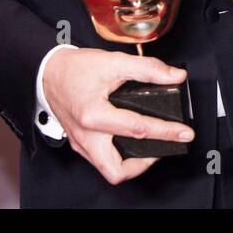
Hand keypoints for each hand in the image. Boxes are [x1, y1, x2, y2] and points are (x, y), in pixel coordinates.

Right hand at [42, 47, 193, 185]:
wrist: (47, 72)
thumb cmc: (76, 68)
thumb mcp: (113, 62)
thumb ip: (146, 69)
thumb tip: (174, 76)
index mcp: (94, 115)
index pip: (138, 129)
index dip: (167, 131)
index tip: (184, 133)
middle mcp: (86, 135)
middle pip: (117, 170)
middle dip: (144, 164)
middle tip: (162, 149)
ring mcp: (81, 143)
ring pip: (108, 170)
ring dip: (131, 164)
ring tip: (148, 148)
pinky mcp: (78, 143)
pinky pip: (100, 160)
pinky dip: (118, 155)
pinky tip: (129, 142)